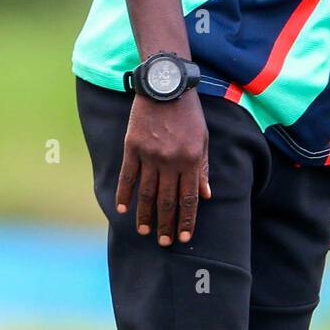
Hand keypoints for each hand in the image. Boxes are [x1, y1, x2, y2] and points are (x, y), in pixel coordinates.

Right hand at [115, 89, 209, 245]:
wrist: (165, 86)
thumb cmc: (188, 113)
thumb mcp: (202, 139)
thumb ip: (202, 168)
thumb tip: (205, 196)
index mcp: (190, 160)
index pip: (188, 198)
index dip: (187, 220)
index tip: (184, 237)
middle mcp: (170, 161)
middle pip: (166, 200)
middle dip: (166, 224)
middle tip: (164, 242)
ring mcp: (149, 155)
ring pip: (146, 193)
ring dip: (145, 215)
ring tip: (144, 231)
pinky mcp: (132, 147)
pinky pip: (128, 176)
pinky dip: (125, 194)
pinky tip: (123, 209)